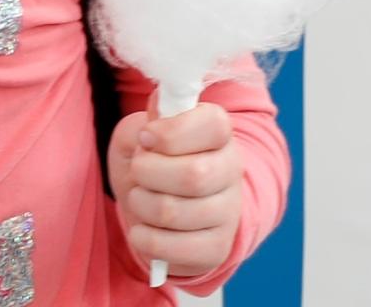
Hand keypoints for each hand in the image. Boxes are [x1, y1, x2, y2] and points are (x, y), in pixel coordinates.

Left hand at [108, 100, 243, 281]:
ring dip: (141, 203)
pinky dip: (145, 238)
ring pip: (174, 212)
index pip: (212, 125)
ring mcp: (228, 213)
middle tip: (138, 171)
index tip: (146, 137)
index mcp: (218, 133)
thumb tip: (149, 132)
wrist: (160, 207)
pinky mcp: (216, 248)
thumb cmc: (152, 161)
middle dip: (147, 172)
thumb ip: (143, 123)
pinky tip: (143, 228)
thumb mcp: (140, 132)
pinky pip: (172, 248)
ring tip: (140, 197)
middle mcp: (232, 171)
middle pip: (192, 176)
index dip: (171, 132)